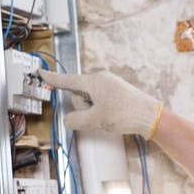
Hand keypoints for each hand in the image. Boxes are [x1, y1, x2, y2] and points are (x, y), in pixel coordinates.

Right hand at [40, 69, 162, 139]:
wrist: (152, 117)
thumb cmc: (126, 115)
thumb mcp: (96, 120)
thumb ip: (76, 120)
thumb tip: (69, 120)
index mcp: (94, 81)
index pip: (67, 81)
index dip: (53, 80)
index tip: (41, 73)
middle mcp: (101, 79)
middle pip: (79, 95)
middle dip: (84, 108)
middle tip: (101, 116)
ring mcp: (110, 85)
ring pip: (91, 100)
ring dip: (94, 111)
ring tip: (111, 117)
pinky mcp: (117, 92)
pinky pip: (101, 101)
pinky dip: (102, 111)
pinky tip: (115, 117)